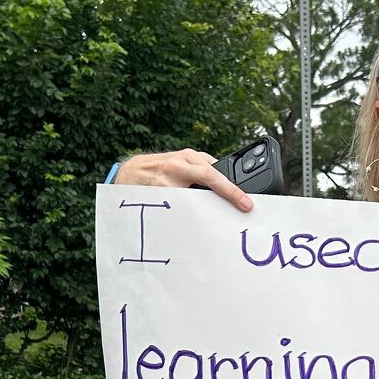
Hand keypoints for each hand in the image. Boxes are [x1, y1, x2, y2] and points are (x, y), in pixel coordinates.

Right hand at [112, 149, 253, 212]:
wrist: (131, 172)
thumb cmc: (162, 168)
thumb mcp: (183, 162)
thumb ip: (202, 169)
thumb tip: (227, 185)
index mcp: (188, 157)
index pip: (215, 172)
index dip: (232, 188)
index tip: (247, 202)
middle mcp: (178, 165)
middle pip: (209, 177)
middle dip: (229, 192)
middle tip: (245, 206)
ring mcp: (167, 180)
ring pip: (194, 196)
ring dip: (208, 207)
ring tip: (219, 217)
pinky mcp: (159, 193)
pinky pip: (179, 207)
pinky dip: (190, 214)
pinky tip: (195, 221)